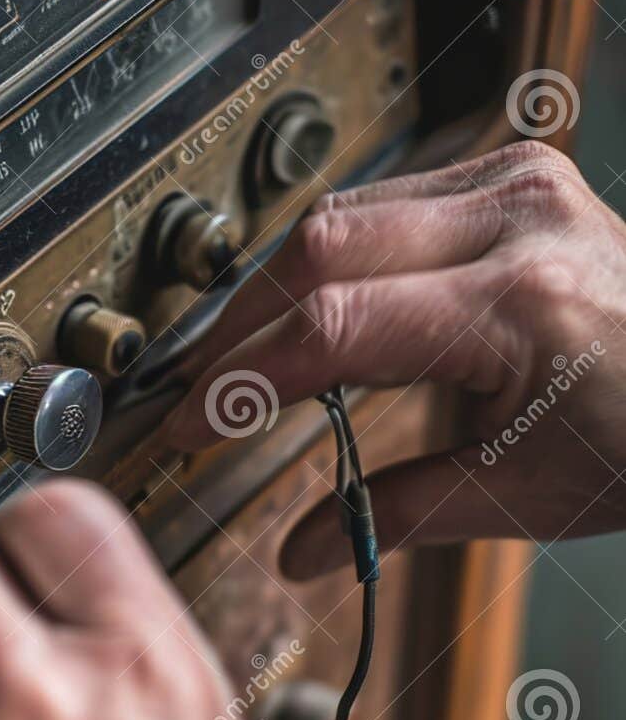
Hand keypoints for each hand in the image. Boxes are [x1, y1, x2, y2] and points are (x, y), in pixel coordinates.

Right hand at [168, 143, 625, 575]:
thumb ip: (399, 513)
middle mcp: (517, 221)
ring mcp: (517, 181)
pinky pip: (386, 198)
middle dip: (241, 325)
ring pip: (343, 212)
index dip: (243, 379)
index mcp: (521, 306)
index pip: (333, 327)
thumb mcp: (525, 492)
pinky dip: (332, 254)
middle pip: (320, 248)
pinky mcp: (514, 171)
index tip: (194, 421)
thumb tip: (304, 548)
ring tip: (239, 352)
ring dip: (277, 284)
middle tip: (199, 387)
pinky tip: (307, 302)